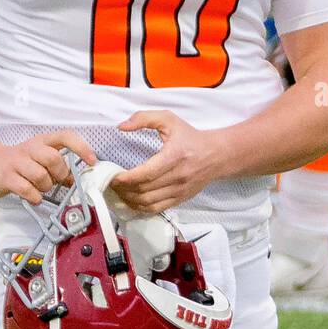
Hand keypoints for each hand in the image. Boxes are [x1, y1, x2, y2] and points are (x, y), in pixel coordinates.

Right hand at [0, 131, 96, 204]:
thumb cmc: (19, 163)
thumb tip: (76, 180)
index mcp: (42, 141)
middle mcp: (30, 148)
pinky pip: (27, 190)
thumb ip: (57, 166)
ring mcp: (17, 162)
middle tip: (56, 181)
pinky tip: (32, 196)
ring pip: (41, 176)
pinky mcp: (6, 177)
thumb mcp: (38, 159)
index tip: (92, 162)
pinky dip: (34, 197)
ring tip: (40, 188)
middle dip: (60, 174)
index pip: (65, 136)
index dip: (81, 147)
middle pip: (53, 158)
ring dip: (45, 187)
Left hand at [111, 111, 225, 214]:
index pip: (146, 174)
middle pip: (144, 190)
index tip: (113, 176)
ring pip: (148, 203)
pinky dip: (140, 207)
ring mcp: (179, 190)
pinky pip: (156, 209)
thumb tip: (122, 126)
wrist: (217, 154)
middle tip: (110, 182)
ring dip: (129, 199)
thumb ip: (144, 118)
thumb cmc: (190, 137)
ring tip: (118, 191)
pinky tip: (131, 199)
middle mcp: (178, 176)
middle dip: (123, 189)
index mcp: (174, 156)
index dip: (126, 178)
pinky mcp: (180, 199)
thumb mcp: (169, 120)